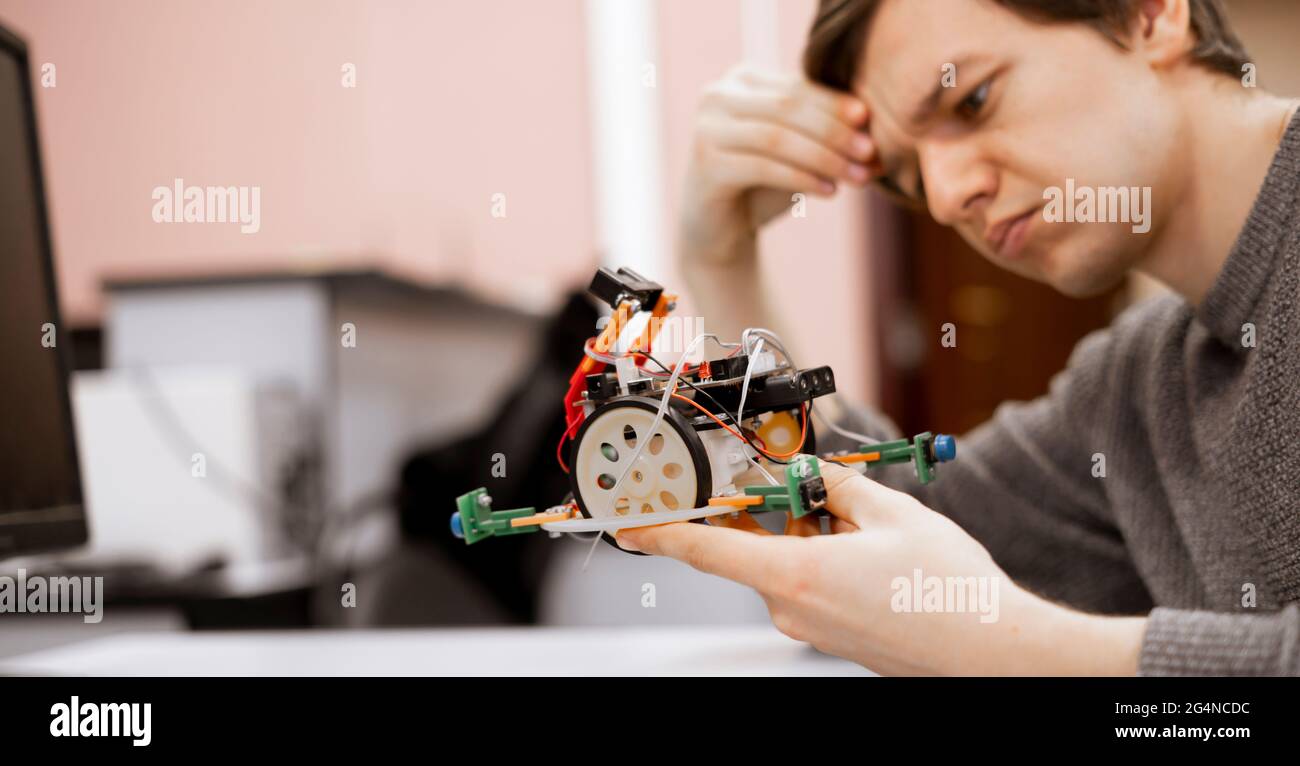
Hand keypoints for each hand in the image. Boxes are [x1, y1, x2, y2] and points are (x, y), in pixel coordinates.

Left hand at [616, 461, 1146, 674]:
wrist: (992, 653)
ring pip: (791, 564)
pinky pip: (813, 586)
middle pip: (759, 547)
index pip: (708, 549)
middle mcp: (793, 608)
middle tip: (819, 488)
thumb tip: (815, 476)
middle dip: (783, 513)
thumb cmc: (948, 591)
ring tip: (875, 531)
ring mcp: (812, 628)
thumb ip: (841, 488)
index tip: (626, 523)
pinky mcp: (832, 637)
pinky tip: (875, 555)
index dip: (661, 531)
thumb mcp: (894, 515)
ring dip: (815, 537)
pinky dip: (830, 561)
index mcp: (796, 575)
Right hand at [679, 66, 876, 265]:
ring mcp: (706, 129)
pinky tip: (830, 192)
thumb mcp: (802, 155)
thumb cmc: (764, 186)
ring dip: (824, 157)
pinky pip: (762, 167)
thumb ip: (831, 137)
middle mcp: (718, 96)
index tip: (871, 120)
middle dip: (834, 130)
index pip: (796, 86)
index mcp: (743, 81)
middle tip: (870, 152)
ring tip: (858, 177)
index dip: (834, 102)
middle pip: (787, 107)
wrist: (720, 230)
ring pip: (777, 137)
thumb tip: (882, 133)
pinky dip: (801, 178)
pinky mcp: (705, 165)